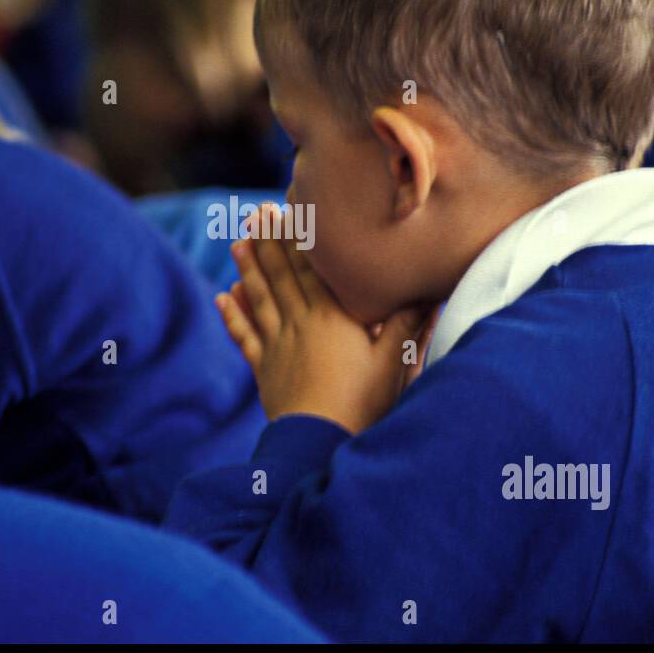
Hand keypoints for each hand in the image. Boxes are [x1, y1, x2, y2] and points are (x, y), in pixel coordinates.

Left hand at [215, 205, 436, 434]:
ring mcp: (276, 345)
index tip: (290, 210)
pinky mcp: (263, 368)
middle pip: (281, 275)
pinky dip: (233, 314)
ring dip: (248, 268)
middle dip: (270, 241)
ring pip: (259, 298)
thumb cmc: (362, 402)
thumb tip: (429, 292)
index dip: (300, 239)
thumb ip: (407, 323)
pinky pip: (244, 335)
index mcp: (331, 317)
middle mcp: (299, 324)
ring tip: (238, 242)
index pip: (312, 268)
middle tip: (258, 213)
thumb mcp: (392, 362)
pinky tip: (224, 296)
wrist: (319, 442)